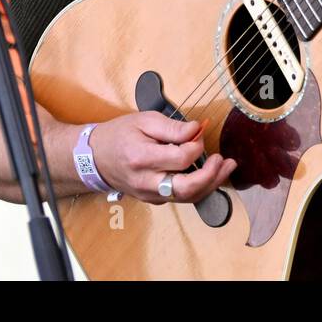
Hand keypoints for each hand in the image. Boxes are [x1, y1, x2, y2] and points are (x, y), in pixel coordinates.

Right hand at [89, 111, 236, 204]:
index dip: (196, 147)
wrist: (95, 158)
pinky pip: (180, 198)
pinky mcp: (153, 200)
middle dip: (211, 176)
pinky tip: (209, 174)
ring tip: (226, 167)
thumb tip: (197, 129)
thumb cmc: (119, 135)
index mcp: (142, 159)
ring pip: (187, 197)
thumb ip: (172, 127)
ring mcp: (149, 195)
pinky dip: (198, 188)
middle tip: (224, 160)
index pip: (181, 159)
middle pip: (187, 188)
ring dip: (211, 184)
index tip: (199, 134)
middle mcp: (146, 182)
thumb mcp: (144, 121)